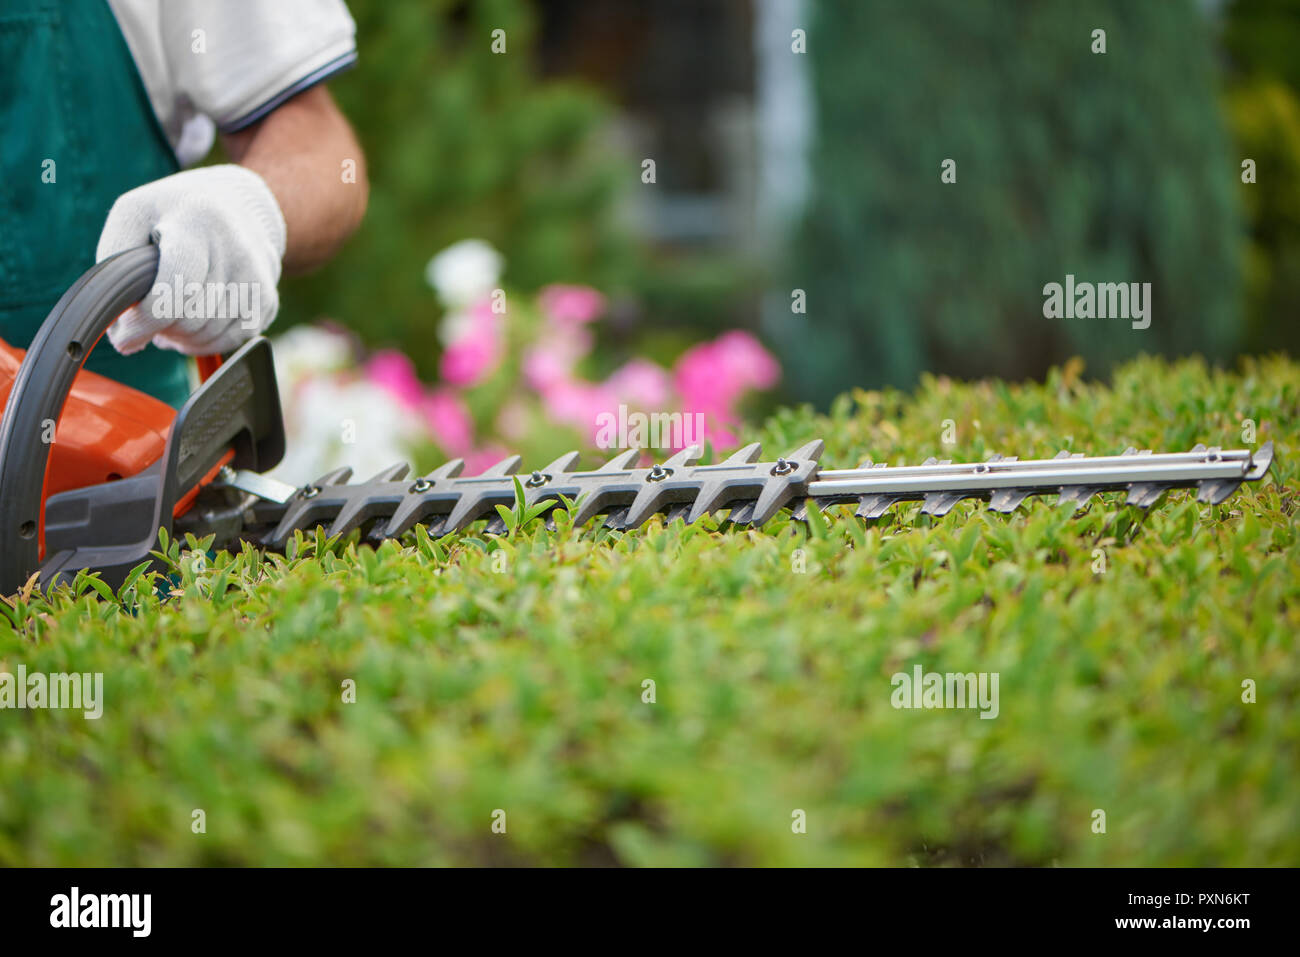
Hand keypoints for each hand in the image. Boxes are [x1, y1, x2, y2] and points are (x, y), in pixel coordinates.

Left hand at [96, 165, 286, 355]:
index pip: (174, 289)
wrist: (235, 204)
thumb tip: (121, 327)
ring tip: (168, 318)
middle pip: (192, 317)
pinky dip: (207, 342)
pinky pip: (234, 340)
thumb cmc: (173, 212)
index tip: (123, 335)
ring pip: (212, 333)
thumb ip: (115, 264)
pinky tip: (193, 324)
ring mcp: (257, 275)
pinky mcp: (268, 298)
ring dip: (182, 338)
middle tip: (146, 319)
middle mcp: (235, 247)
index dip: (145, 322)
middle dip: (161, 328)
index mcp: (196, 221)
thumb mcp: (133, 215)